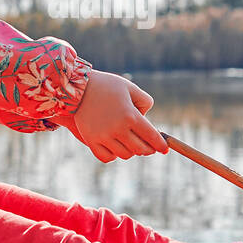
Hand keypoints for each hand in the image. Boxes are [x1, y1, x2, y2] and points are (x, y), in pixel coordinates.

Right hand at [51, 70, 168, 162]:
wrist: (77, 87)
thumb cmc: (106, 85)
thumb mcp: (129, 87)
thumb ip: (144, 102)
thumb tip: (147, 120)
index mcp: (130, 115)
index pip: (151, 137)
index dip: (161, 144)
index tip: (165, 148)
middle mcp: (118, 129)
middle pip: (140, 149)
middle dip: (148, 149)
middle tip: (149, 146)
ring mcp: (103, 137)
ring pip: (125, 154)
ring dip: (131, 151)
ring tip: (131, 143)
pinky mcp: (91, 141)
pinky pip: (107, 157)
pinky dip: (114, 155)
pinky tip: (116, 147)